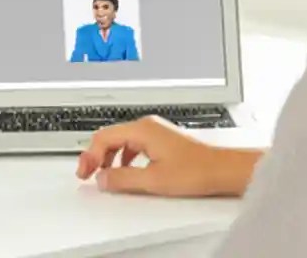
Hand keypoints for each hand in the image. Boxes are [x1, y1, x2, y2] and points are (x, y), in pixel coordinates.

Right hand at [75, 116, 262, 196]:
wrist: (221, 169)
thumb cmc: (196, 170)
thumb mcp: (152, 179)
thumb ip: (123, 179)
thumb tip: (103, 178)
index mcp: (142, 130)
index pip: (104, 137)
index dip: (90, 155)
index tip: (85, 172)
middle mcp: (148, 126)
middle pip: (110, 136)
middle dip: (96, 155)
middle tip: (88, 173)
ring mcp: (156, 132)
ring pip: (121, 140)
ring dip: (109, 156)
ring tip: (105, 173)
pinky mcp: (162, 140)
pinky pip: (134, 144)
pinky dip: (123, 156)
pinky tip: (126, 170)